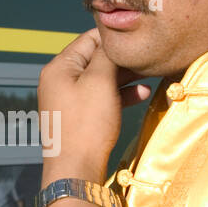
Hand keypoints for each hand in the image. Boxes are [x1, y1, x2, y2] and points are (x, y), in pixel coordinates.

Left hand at [39, 28, 150, 179]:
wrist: (76, 168)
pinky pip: (100, 97)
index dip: (114, 38)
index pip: (88, 39)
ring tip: (149, 75)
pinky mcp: (77, 115)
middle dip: (122, 59)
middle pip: (95, 59)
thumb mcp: (100, 82)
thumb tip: (112, 40)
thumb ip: (106, 56)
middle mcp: (59, 80)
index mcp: (59, 67)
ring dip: (125, 77)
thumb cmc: (86, 126)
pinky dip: (119, 94)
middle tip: (146, 57)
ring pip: (100, 78)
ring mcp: (67, 98)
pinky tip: (141, 94)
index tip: (136, 38)